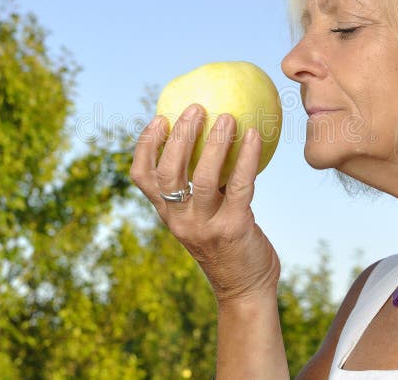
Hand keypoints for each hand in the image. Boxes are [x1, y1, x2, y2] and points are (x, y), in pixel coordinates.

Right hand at [130, 103, 280, 302]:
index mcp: (168, 214)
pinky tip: (255, 136)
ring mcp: (205, 226)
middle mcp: (180, 220)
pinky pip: (241, 186)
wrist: (245, 289)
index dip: (145, 145)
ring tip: (226, 117)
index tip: (159, 118)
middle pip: (168, 172)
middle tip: (196, 108)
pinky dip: (247, 158)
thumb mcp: (205, 217)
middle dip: (178, 136)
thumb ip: (204, 187)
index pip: (142, 177)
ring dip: (214, 143)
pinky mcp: (234, 229)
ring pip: (203, 178)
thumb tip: (216, 137)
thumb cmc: (228, 244)